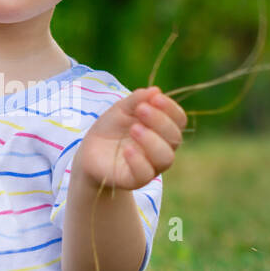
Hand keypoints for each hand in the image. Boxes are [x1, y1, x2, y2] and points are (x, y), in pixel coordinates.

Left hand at [73, 86, 187, 191]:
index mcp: (162, 130)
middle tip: (141, 110)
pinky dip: (138, 160)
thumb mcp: (121, 109)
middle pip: (174, 137)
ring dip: (152, 140)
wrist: (90, 151)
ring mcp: (151, 166)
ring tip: (134, 128)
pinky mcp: (134, 180)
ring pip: (166, 158)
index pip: (179, 120)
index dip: (171, 108)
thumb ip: (137, 100)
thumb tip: (155, 91)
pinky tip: (127, 149)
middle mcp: (162, 149)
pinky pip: (145, 174)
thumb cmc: (111, 128)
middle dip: (160, 121)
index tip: (155, 98)